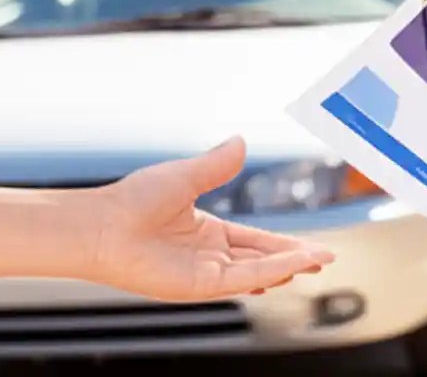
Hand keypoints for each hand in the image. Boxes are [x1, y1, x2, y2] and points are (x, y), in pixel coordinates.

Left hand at [88, 136, 334, 301]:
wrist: (102, 225)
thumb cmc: (131, 201)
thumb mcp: (186, 175)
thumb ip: (217, 164)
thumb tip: (241, 141)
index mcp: (206, 232)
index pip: (256, 242)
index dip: (285, 245)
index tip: (312, 247)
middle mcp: (208, 256)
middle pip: (262, 260)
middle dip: (295, 260)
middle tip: (325, 258)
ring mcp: (203, 273)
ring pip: (256, 272)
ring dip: (287, 267)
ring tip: (316, 261)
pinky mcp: (197, 285)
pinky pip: (241, 278)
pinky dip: (268, 271)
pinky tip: (290, 264)